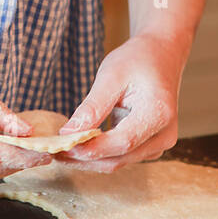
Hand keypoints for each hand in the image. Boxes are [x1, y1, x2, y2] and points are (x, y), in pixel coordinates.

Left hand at [58, 32, 189, 171]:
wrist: (161, 56)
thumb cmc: (138, 60)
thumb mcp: (112, 75)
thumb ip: (92, 107)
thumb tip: (68, 133)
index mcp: (159, 113)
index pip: (122, 141)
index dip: (91, 148)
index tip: (62, 146)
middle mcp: (164, 135)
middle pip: (119, 158)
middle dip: (84, 158)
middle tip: (54, 152)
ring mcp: (159, 145)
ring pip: (118, 162)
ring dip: (88, 160)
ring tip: (61, 151)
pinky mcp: (150, 148)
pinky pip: (120, 157)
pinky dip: (98, 155)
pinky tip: (78, 147)